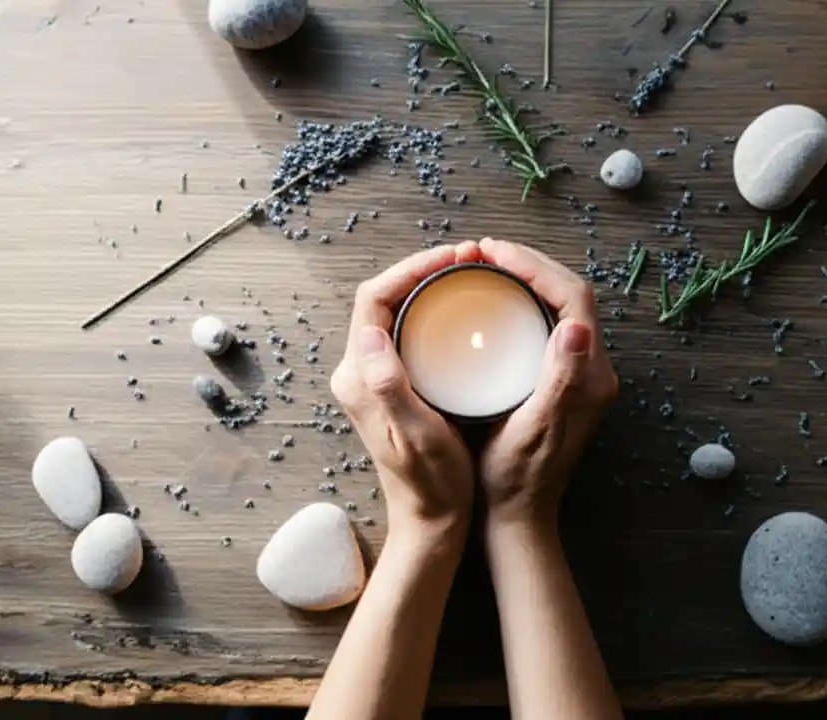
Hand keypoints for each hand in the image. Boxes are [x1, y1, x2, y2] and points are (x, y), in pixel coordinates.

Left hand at [330, 242, 483, 542]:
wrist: (432, 522)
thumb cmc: (432, 485)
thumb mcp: (416, 436)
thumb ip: (389, 387)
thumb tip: (369, 335)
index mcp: (359, 377)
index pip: (372, 298)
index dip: (409, 269)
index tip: (451, 258)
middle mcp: (359, 372)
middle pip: (382, 298)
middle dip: (420, 269)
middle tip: (466, 258)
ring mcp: (375, 378)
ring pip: (395, 312)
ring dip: (426, 286)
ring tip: (467, 273)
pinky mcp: (393, 386)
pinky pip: (407, 331)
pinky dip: (431, 311)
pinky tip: (462, 309)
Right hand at [475, 238, 618, 526]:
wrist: (518, 516)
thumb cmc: (517, 478)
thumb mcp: (536, 429)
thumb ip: (560, 380)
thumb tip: (577, 326)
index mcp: (590, 374)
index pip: (573, 296)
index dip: (535, 266)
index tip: (493, 253)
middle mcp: (592, 369)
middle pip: (569, 294)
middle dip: (530, 264)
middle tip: (484, 253)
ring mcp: (579, 375)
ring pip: (559, 306)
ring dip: (527, 280)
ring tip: (486, 267)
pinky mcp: (562, 382)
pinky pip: (548, 324)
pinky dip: (523, 303)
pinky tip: (494, 302)